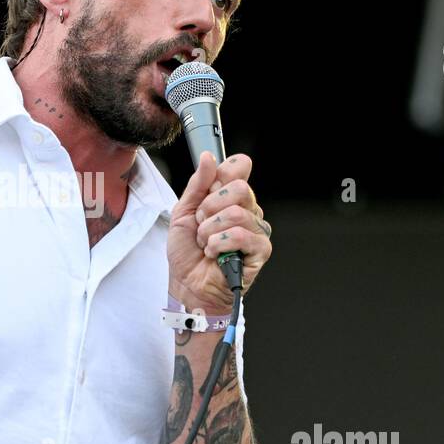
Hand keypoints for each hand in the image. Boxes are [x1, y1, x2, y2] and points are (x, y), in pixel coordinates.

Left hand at [167, 151, 272, 313]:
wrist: (186, 285)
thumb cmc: (187, 252)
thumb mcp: (183, 212)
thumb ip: (197, 184)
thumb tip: (209, 158)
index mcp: (231, 197)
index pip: (239, 167)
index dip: (221, 174)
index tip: (206, 192)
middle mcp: (248, 210)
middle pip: (240, 188)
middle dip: (210, 208)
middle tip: (201, 225)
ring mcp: (256, 230)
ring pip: (237, 213)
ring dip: (211, 231)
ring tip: (206, 244)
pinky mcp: (260, 250)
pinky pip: (242, 235)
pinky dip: (220, 244)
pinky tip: (215, 254)